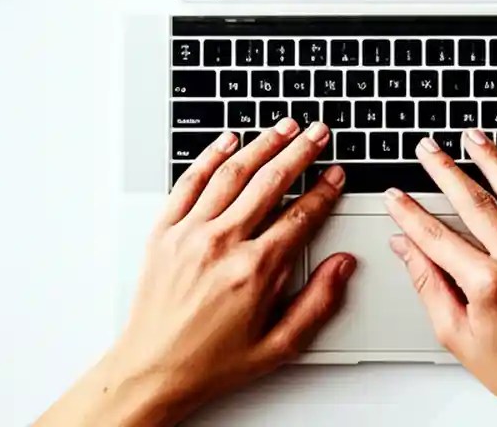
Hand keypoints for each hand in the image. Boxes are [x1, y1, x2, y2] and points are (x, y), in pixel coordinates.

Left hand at [37, 119, 352, 426]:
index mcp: (255, 270)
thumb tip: (343, 265)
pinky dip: (211, 156)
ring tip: (284, 127)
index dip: (325, 190)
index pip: (302, 214)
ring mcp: (190, 233)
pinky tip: (229, 141)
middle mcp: (222, 244)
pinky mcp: (164, 231)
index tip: (337, 175)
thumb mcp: (280, 345)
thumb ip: (319, 302)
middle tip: (318, 134)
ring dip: (263, 144)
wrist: (153, 369)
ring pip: (233, 173)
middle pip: (271, 181)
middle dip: (301, 152)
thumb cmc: (212, 362)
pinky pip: (190, 182)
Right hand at [385, 130, 496, 426]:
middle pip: (474, 202)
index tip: (394, 194)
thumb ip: (430, 285)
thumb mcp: (457, 337)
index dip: (410, 212)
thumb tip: (407, 249)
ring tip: (473, 136)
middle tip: (427, 149)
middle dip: (445, 170)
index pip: (436, 235)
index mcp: (486, 284)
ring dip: (493, 160)